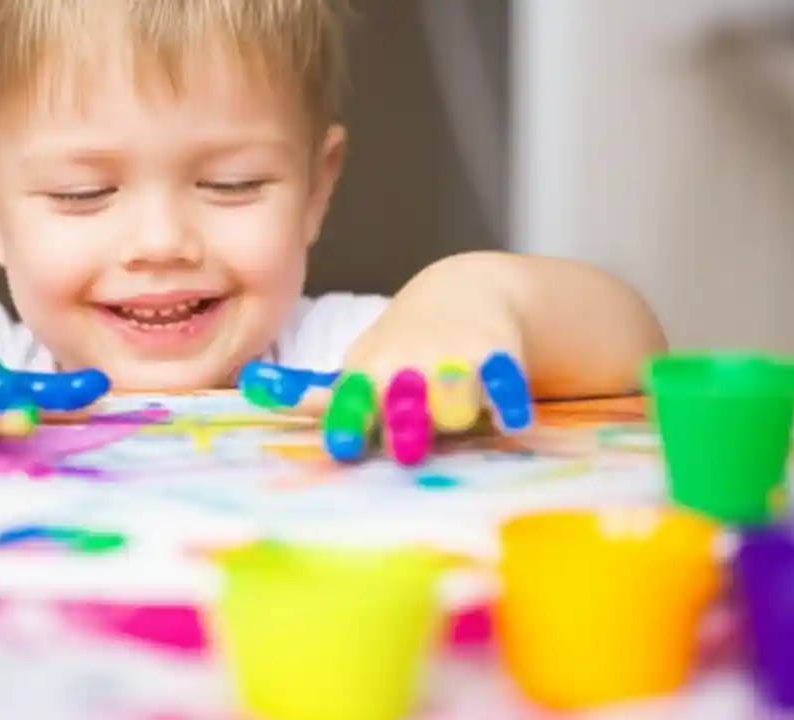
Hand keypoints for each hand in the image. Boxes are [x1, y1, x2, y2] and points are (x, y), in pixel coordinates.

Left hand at [336, 302, 528, 462]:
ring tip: (456, 420)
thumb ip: (329, 396)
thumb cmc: (403, 345)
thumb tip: (280, 402)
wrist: (463, 291)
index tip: (343, 446)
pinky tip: (513, 423)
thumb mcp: (363, 362)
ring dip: (455, 416)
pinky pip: (505, 385)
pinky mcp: (497, 356)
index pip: (354, 401)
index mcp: (370, 372)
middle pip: (405, 407)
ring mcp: (452, 360)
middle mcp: (409, 365)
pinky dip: (509, 403)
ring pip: (453, 403)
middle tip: (406, 446)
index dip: (349, 423)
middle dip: (404, 426)